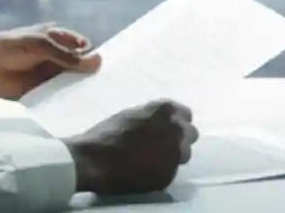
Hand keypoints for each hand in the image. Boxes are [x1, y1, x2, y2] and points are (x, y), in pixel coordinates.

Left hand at [0, 24, 101, 99]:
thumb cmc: (9, 47)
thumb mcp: (38, 45)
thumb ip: (64, 55)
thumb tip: (96, 61)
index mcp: (58, 38)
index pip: (84, 46)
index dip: (94, 55)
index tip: (106, 68)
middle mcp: (58, 57)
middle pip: (81, 65)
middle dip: (91, 74)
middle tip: (106, 86)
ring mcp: (51, 74)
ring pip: (72, 81)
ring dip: (82, 88)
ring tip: (97, 98)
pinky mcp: (43, 91)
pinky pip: (60, 95)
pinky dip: (69, 100)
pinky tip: (79, 106)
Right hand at [63, 100, 197, 195]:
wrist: (94, 158)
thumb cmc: (108, 133)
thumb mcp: (133, 114)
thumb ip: (153, 117)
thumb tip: (161, 123)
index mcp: (167, 110)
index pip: (185, 115)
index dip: (176, 123)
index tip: (168, 129)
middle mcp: (176, 130)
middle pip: (190, 134)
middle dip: (178, 139)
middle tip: (162, 145)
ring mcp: (174, 154)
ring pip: (184, 154)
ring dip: (172, 156)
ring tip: (152, 160)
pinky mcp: (168, 175)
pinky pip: (170, 172)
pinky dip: (160, 172)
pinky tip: (144, 171)